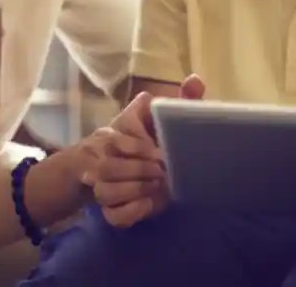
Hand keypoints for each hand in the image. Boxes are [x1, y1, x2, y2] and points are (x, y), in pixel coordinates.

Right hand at [78, 74, 207, 227]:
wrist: (118, 170)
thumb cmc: (144, 138)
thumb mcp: (161, 117)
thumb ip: (180, 101)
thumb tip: (195, 79)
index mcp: (112, 134)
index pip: (115, 139)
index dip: (138, 147)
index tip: (160, 153)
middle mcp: (100, 158)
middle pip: (107, 167)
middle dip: (138, 170)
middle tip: (164, 172)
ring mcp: (101, 185)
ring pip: (105, 192)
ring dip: (134, 190)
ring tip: (157, 186)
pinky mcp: (109, 210)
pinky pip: (113, 215)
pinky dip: (130, 211)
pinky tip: (148, 204)